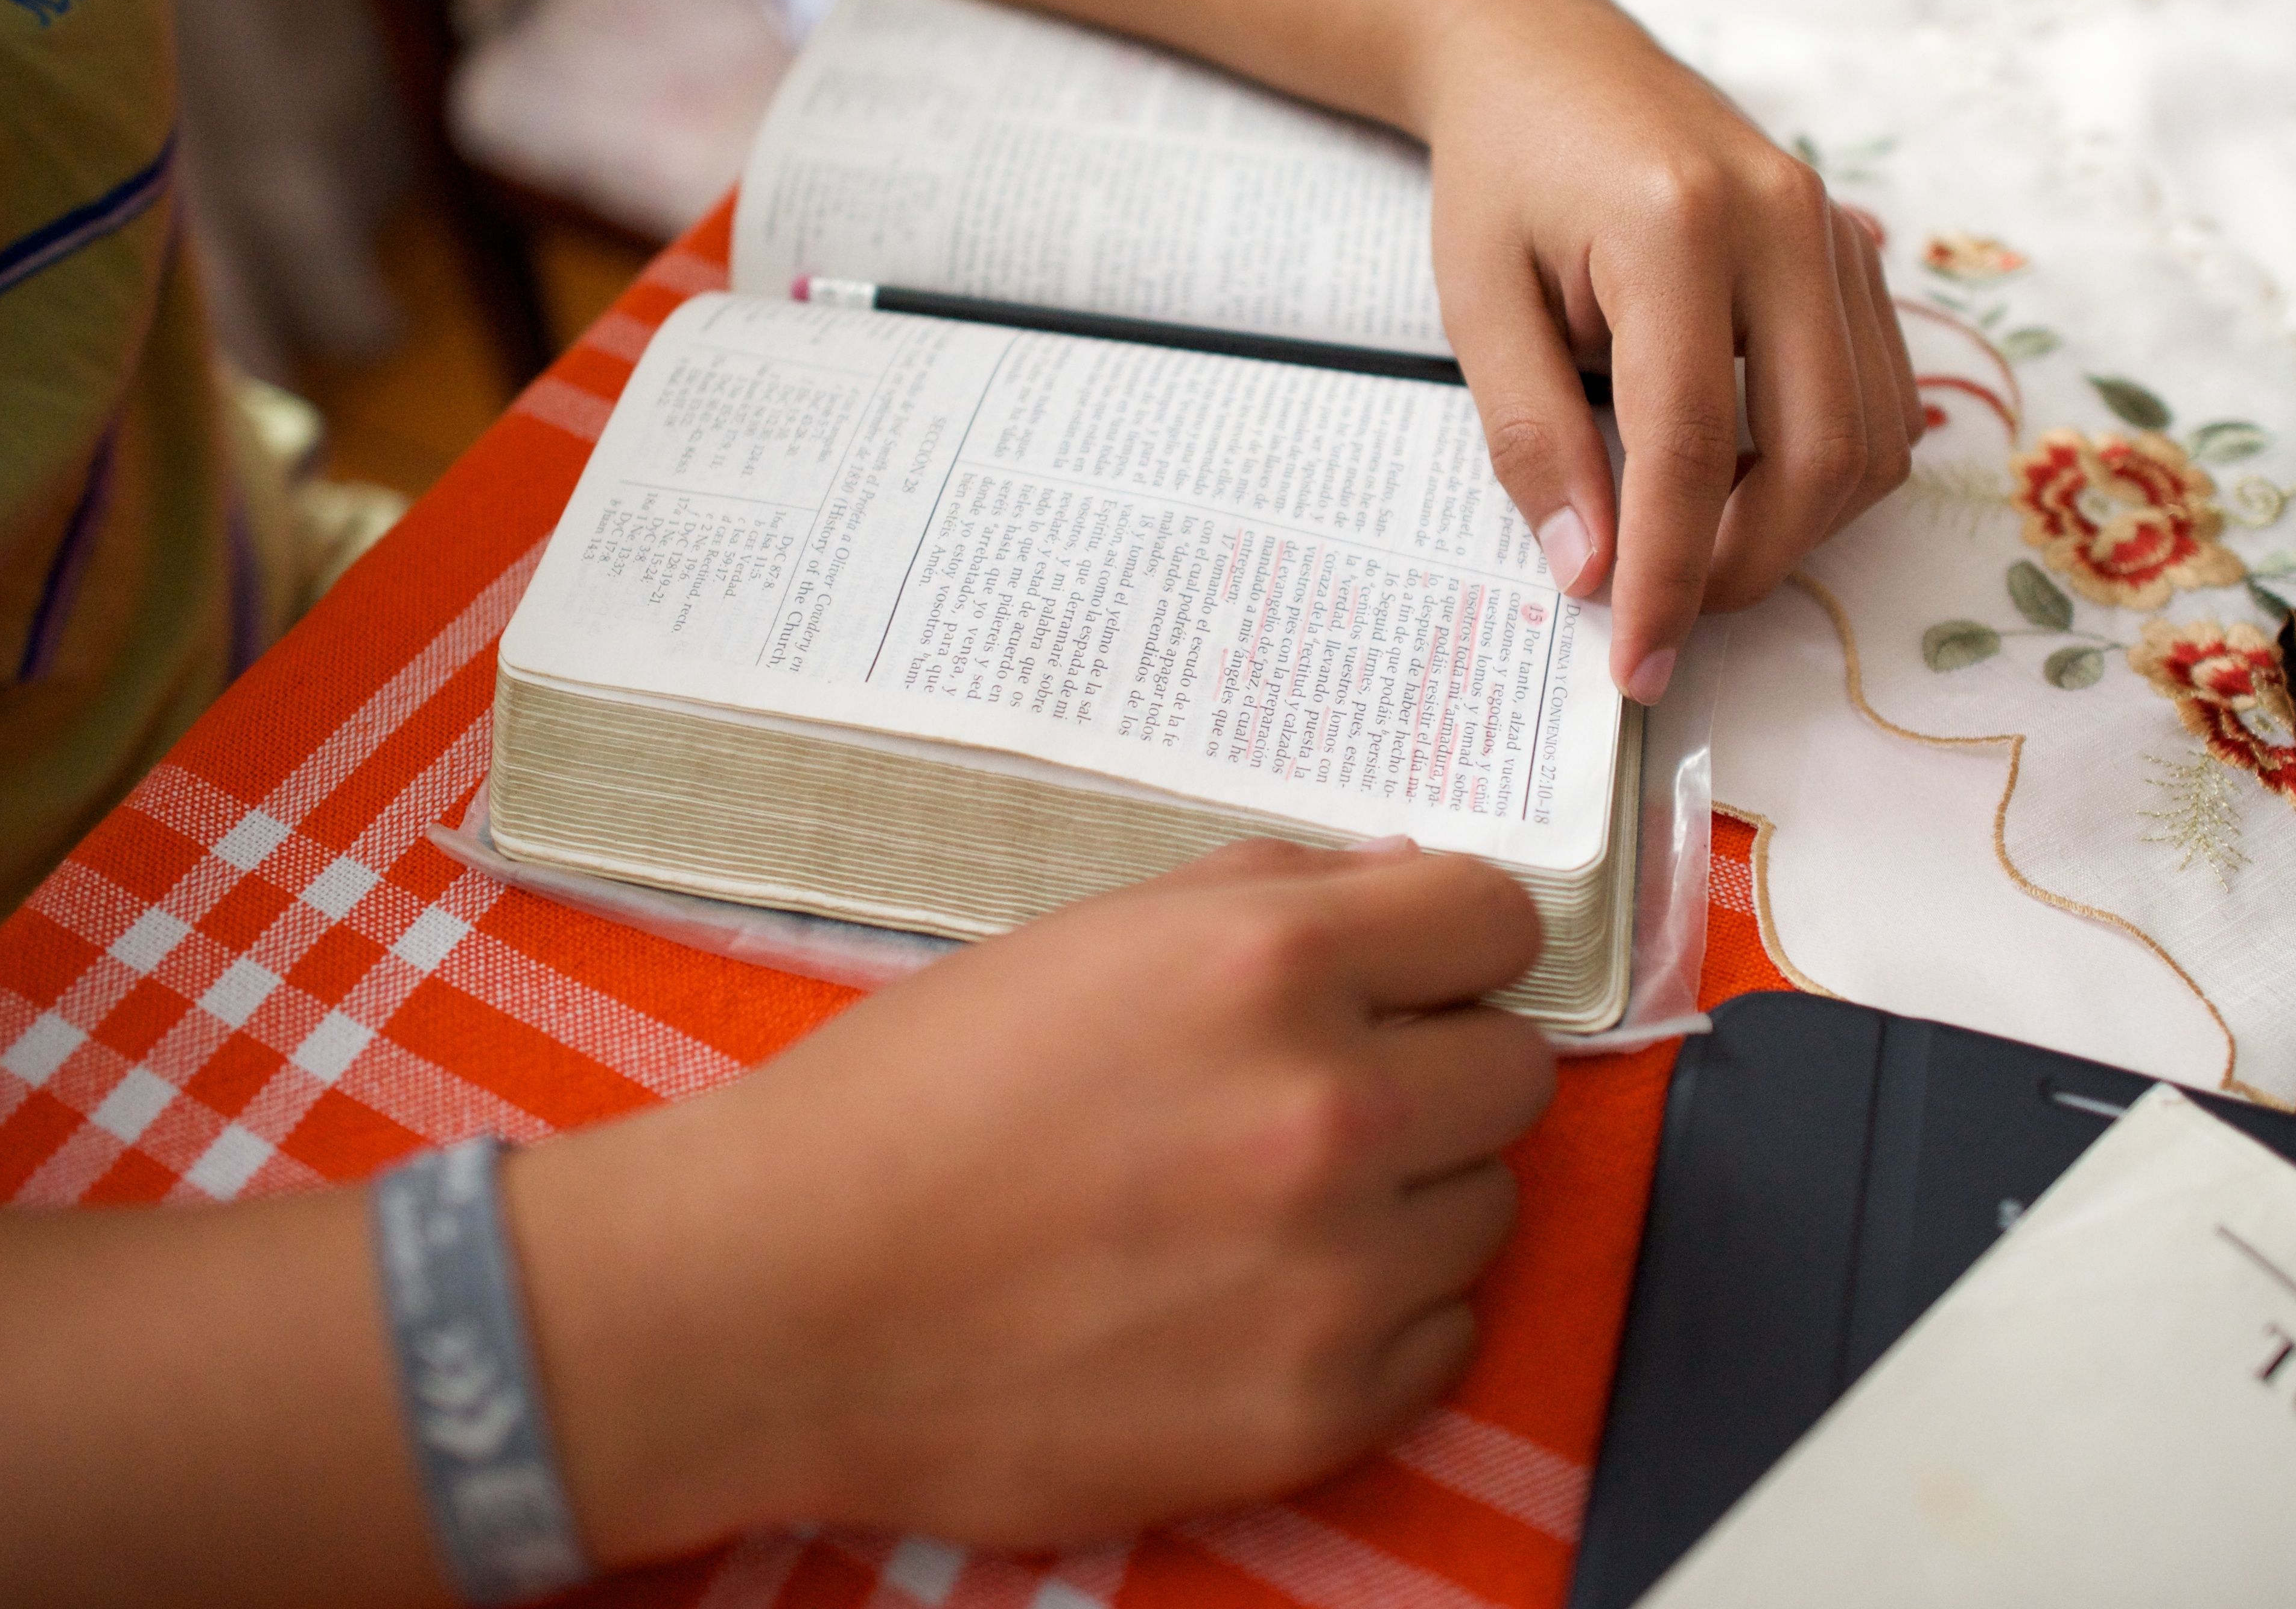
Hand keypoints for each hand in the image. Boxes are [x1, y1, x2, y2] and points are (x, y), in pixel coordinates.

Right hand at [513, 838, 1557, 1559]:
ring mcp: (1334, 1274)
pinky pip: (1444, 1337)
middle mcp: (1329, 1110)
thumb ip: (1270, 895)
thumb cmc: (916, 1103)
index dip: (1454, 945)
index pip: (1498, 919)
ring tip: (1265, 1207)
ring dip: (1407, 1198)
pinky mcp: (1319, 1409)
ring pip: (1487, 1207)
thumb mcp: (1089, 937)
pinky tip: (1261, 1297)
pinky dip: (1378, 1317)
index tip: (1418, 977)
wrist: (783, 1299)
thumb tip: (1404, 886)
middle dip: (1434, 1069)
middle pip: (1512, 1068)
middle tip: (1322, 1096)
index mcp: (1271, 964)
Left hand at [1419, 0, 1921, 701]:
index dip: (1666, 574)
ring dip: (1794, 527)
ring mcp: (1836, 230)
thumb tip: (1590, 572)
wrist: (1544, 55)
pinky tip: (1740, 481)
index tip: (1635, 661)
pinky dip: (1824, 471)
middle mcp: (1786, 220)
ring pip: (1872, 440)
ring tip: (1693, 548)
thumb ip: (1531, 438)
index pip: (1688, 449)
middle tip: (1663, 614)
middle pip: (1818, 456)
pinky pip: (1883, 398)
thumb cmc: (1501, 176)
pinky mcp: (1854, 247)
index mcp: (1677, 226)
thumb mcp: (1477, 306)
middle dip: (1747, 565)